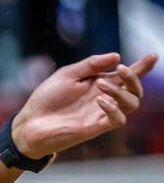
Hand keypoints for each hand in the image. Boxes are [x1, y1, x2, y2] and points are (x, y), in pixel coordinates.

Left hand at [11, 52, 158, 158]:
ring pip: (132, 104)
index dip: (141, 66)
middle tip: (121, 69)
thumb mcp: (67, 75)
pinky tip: (100, 101)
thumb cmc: (47, 98)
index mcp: (99, 84)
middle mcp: (105, 98)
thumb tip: (117, 56)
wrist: (31, 121)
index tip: (153, 55)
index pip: (125, 75)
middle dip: (134, 77)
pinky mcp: (97, 127)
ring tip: (101, 85)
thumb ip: (90, 65)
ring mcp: (102, 113)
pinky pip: (118, 120)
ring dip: (121, 92)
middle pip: (134, 89)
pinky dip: (114, 109)